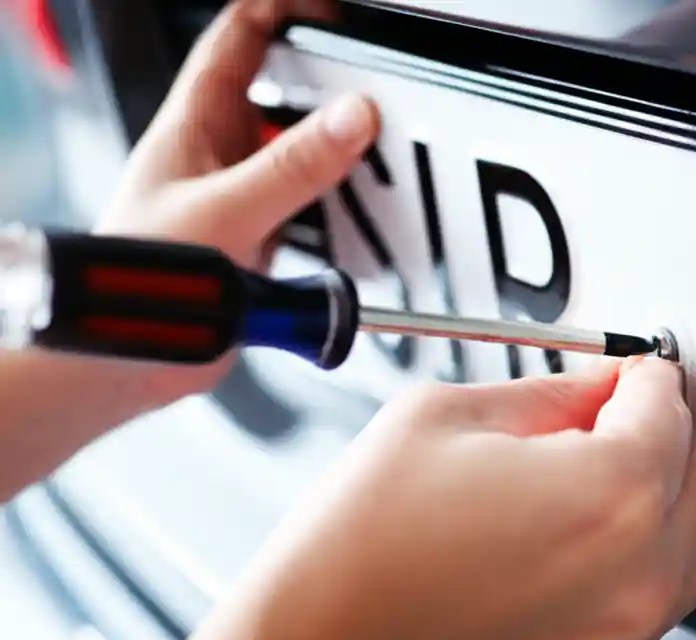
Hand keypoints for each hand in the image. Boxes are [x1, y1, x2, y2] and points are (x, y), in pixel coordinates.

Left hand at [94, 0, 379, 407]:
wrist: (127, 358)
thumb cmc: (139, 279)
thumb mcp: (228, 209)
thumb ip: (294, 165)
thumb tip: (351, 116)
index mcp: (194, 127)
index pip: (239, 38)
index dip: (283, 11)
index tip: (330, 11)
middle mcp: (218, 156)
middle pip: (279, 93)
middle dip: (325, 81)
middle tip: (372, 80)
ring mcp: (240, 199)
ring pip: (298, 155)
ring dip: (336, 152)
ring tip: (376, 146)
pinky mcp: (259, 244)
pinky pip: (310, 212)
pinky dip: (338, 210)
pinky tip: (358, 215)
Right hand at [143, 359, 695, 639]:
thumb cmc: (359, 551)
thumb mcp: (448, 416)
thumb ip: (551, 391)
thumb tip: (600, 385)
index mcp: (611, 493)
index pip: (669, 403)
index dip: (638, 371)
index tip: (620, 367)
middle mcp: (640, 567)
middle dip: (656, 424)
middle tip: (597, 409)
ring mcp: (628, 623)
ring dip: (669, 488)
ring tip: (600, 469)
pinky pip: (674, 586)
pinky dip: (654, 545)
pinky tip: (588, 526)